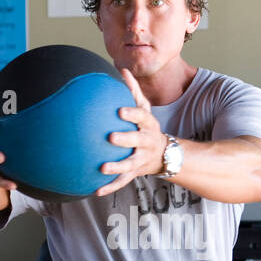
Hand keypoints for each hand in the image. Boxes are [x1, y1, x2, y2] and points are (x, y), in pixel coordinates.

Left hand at [96, 68, 166, 196]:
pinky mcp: (135, 173)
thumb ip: (133, 91)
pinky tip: (95, 191)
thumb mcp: (144, 109)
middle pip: (138, 141)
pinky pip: (122, 181)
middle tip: (111, 138)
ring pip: (130, 164)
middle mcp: (147, 142)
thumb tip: (122, 69)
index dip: (132, 114)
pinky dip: (110, 187)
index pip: (142, 117)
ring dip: (117, 167)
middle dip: (126, 139)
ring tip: (103, 168)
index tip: (120, 111)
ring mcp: (142, 159)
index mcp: (148, 125)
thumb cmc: (146, 127)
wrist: (165, 154)